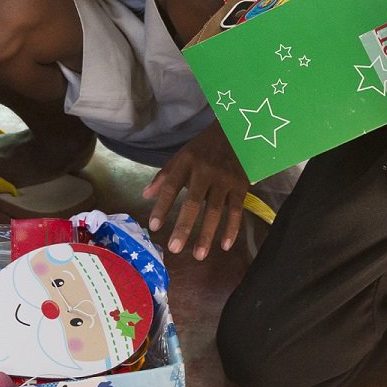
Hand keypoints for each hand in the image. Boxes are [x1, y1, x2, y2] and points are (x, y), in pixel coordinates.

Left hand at [144, 122, 249, 259]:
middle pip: (193, 202)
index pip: (170, 186)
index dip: (162, 206)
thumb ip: (164, 176)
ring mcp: (225, 179)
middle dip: (184, 226)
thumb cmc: (204, 149)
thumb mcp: (182, 156)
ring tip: (198, 255)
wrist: (237, 131)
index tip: (154, 227)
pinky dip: (231, 229)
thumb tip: (145, 196)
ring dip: (207, 234)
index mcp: (187, 162)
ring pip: (215, 210)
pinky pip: (236, 211)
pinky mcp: (241, 186)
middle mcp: (205, 170)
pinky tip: (224, 246)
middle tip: (174, 249)